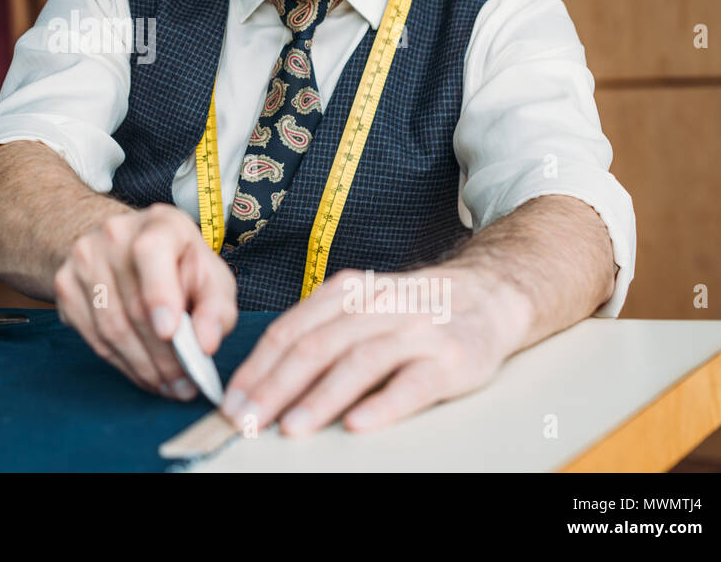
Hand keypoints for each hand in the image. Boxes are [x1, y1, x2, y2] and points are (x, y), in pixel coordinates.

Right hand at [53, 203, 237, 399]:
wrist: (123, 244)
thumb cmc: (178, 264)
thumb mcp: (210, 275)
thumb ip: (216, 307)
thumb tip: (206, 344)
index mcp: (160, 224)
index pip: (152, 253)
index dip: (159, 294)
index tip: (170, 333)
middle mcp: (115, 234)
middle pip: (134, 305)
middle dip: (163, 356)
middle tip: (184, 387)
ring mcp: (84, 259)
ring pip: (111, 328)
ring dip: (142, 367)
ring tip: (167, 386)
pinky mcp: (65, 284)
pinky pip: (93, 336)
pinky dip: (121, 363)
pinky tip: (142, 372)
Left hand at [221, 266, 529, 434]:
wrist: (487, 294)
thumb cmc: (411, 309)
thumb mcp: (360, 305)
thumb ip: (319, 331)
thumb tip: (263, 378)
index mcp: (345, 293)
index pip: (289, 331)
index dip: (257, 368)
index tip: (233, 400)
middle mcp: (376, 307)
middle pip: (315, 347)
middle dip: (274, 388)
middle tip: (248, 420)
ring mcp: (414, 331)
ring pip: (357, 363)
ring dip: (319, 398)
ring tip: (291, 426)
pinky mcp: (450, 359)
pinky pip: (412, 384)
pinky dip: (383, 405)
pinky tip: (358, 424)